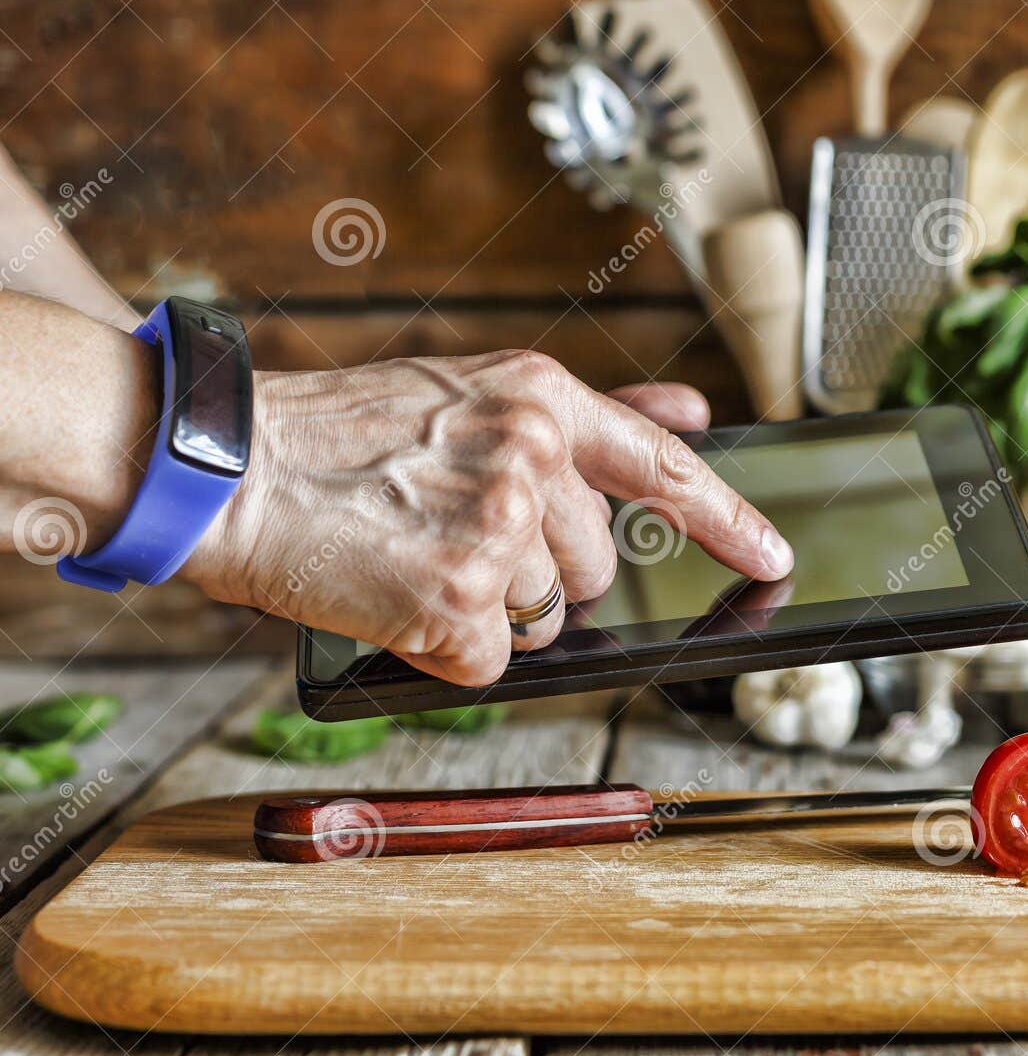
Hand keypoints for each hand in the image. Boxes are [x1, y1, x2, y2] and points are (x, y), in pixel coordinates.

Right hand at [183, 351, 791, 687]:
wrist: (228, 467)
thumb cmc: (339, 435)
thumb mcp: (471, 394)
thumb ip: (588, 416)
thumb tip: (695, 411)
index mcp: (540, 398)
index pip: (666, 465)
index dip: (728, 519)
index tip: (771, 554)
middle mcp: (532, 457)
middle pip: (593, 568)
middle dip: (537, 573)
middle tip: (454, 538)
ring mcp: (498, 530)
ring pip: (545, 620)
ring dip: (487, 611)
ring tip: (414, 558)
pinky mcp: (458, 600)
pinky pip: (490, 662)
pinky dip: (444, 649)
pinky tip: (395, 597)